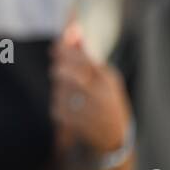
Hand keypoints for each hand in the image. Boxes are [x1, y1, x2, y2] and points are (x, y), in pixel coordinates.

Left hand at [50, 23, 130, 155]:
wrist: (114, 141)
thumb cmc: (104, 102)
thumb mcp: (102, 78)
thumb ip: (84, 54)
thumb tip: (72, 28)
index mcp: (108, 78)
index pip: (83, 59)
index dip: (65, 52)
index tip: (55, 48)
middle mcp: (103, 93)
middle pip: (68, 74)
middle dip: (60, 70)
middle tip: (58, 71)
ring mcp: (93, 111)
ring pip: (61, 92)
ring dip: (60, 92)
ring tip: (70, 97)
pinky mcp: (82, 126)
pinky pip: (58, 110)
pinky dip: (60, 109)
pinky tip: (70, 113)